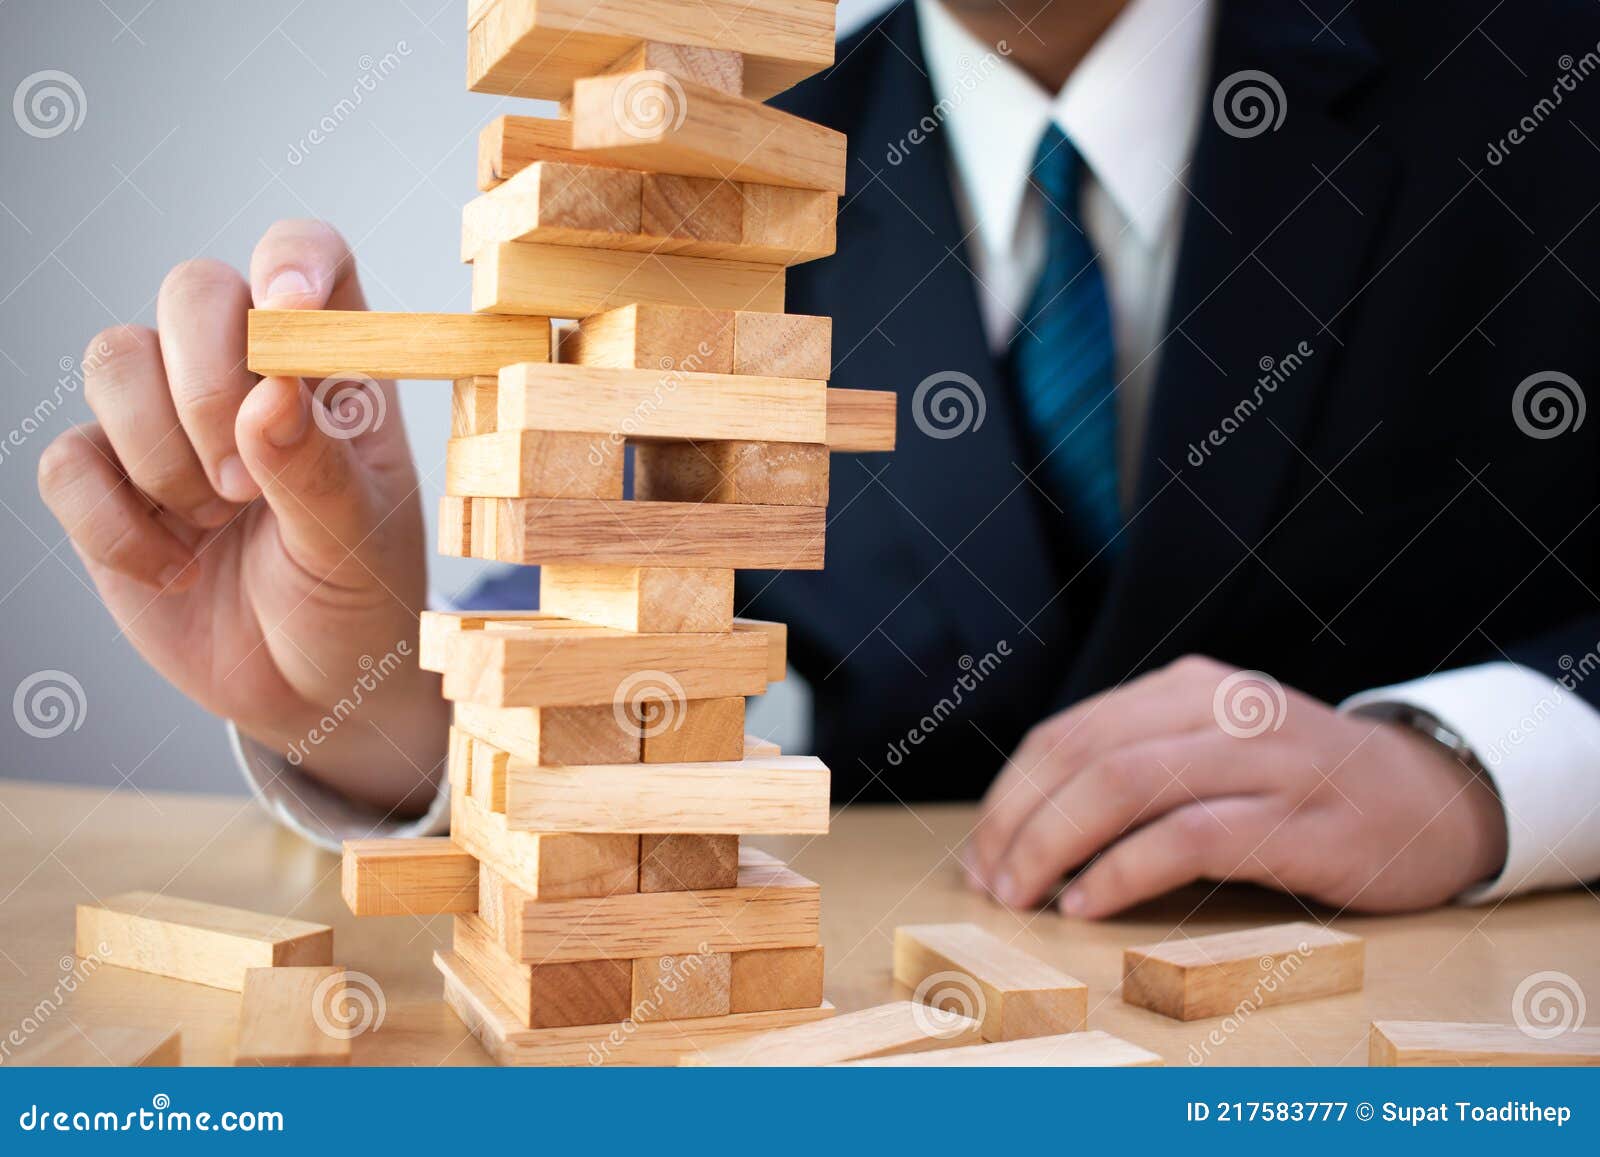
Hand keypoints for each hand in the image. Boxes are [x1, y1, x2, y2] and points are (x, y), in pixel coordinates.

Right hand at [37, 220, 445, 810]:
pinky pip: (67, 459)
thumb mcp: (360, 544)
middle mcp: (245, 374)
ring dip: (161, 455)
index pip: (305, 257)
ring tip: (219, 524)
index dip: (289, 261)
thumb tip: (268, 393)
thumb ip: (315, 470)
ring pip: (113, 359)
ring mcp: (167, 422)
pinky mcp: (107, 483)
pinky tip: (176, 572)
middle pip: (191, 288)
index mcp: (332, 367)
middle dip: (203, 380)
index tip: (287, 309)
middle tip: (243, 482)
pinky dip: (115, 524)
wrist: (312, 689)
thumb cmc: (358, 599)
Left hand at [965, 656, 1507, 915]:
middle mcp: (1222, 709)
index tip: (983, 851)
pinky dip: (1122, 873)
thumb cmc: (1301, 783)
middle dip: (1019, 825)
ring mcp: (1265, 762)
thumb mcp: (1216, 744)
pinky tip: (1089, 904)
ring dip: (1053, 847)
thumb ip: (1138, 762)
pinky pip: (1187, 839)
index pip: (1069, 732)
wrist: (1435, 800)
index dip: (1011, 794)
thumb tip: (1026, 824)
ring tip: (1026, 897)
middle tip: (993, 884)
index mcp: (1189, 687)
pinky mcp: (1302, 823)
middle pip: (1084, 756)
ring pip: (1124, 787)